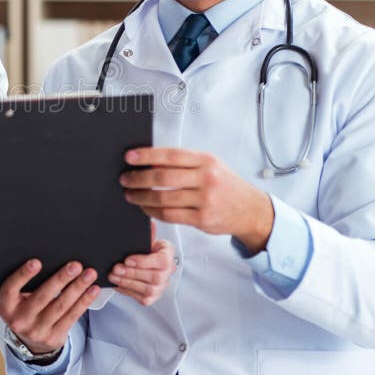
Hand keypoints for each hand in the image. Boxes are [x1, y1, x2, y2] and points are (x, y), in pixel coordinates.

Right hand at [0, 259, 99, 354]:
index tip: (36, 262)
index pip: (11, 288)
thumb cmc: (25, 309)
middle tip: (74, 266)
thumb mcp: (17, 299)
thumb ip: (27, 284)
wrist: (30, 341)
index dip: (23, 275)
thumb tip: (51, 260)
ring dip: (77, 288)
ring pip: (60, 306)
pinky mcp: (54, 338)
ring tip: (88, 275)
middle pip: (42, 297)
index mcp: (6, 306)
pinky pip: (72, 316)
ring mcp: (37, 331)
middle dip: (61, 279)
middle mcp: (20, 320)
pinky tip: (92, 290)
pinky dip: (84, 301)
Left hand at [109, 222, 175, 305]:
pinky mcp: (154, 297)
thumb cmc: (146, 248)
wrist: (146, 260)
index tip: (127, 259)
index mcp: (168, 253)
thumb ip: (147, 232)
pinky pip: (142, 298)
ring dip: (128, 283)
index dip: (144, 261)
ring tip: (114, 276)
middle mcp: (169, 272)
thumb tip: (147, 223)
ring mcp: (162, 286)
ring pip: (149, 290)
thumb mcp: (146, 237)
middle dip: (132, 273)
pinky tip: (118, 284)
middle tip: (116, 268)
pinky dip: (128, 291)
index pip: (162, 261)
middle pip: (155, 277)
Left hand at [120, 148, 273, 254]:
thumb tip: (149, 162)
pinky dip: (153, 211)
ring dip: (141, 197)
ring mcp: (204, 199)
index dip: (147, 156)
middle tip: (125, 179)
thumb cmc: (225, 185)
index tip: (129, 157)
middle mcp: (206, 178)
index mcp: (205, 160)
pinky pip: (170, 215)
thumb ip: (184, 163)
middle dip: (138, 178)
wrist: (250, 209)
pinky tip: (145, 208)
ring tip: (130, 195)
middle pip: (163, 178)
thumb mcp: (210, 166)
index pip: (170, 155)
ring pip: (163, 198)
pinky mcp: (202, 218)